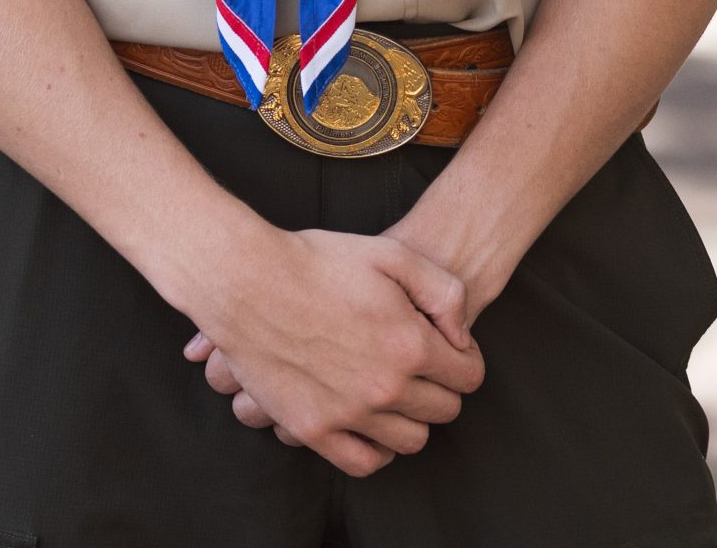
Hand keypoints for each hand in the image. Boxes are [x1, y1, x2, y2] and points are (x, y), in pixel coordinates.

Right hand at [182, 226, 483, 474]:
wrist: (248, 280)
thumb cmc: (318, 261)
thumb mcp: (392, 254)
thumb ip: (444, 293)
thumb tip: (462, 336)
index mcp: (410, 344)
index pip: (468, 376)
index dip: (464, 358)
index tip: (448, 348)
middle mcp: (386, 387)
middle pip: (444, 410)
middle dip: (441, 386)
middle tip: (421, 364)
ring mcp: (349, 414)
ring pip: (411, 441)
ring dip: (412, 418)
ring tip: (396, 390)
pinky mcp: (314, 430)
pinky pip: (365, 462)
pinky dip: (378, 449)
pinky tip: (373, 424)